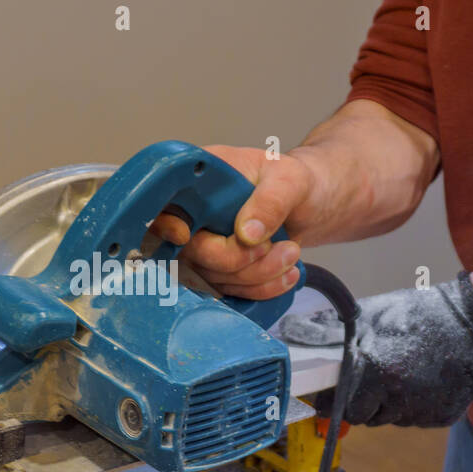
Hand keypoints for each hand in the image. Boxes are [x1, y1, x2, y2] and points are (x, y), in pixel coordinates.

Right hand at [150, 145, 328, 300]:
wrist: (310, 204)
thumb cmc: (293, 182)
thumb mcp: (289, 180)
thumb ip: (270, 201)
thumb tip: (247, 233)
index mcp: (198, 182)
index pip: (163, 206)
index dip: (164, 225)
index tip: (185, 235)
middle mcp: (193, 216)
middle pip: (188, 253)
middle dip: (235, 259)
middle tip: (277, 247)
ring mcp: (203, 246)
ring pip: (212, 278)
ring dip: (256, 275)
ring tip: (291, 254)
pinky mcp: (219, 271)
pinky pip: (230, 292)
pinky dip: (261, 289)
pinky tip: (287, 275)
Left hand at [342, 273, 472, 426]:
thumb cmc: (421, 313)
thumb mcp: (373, 314)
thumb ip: (335, 331)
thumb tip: (303, 336)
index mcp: (374, 371)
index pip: (341, 406)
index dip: (334, 401)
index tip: (331, 398)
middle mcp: (396, 397)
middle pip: (363, 417)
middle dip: (362, 402)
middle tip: (372, 379)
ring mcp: (420, 411)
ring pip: (390, 419)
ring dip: (388, 404)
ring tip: (403, 373)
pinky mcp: (441, 418)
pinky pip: (414, 419)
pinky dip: (413, 405)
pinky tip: (423, 380)